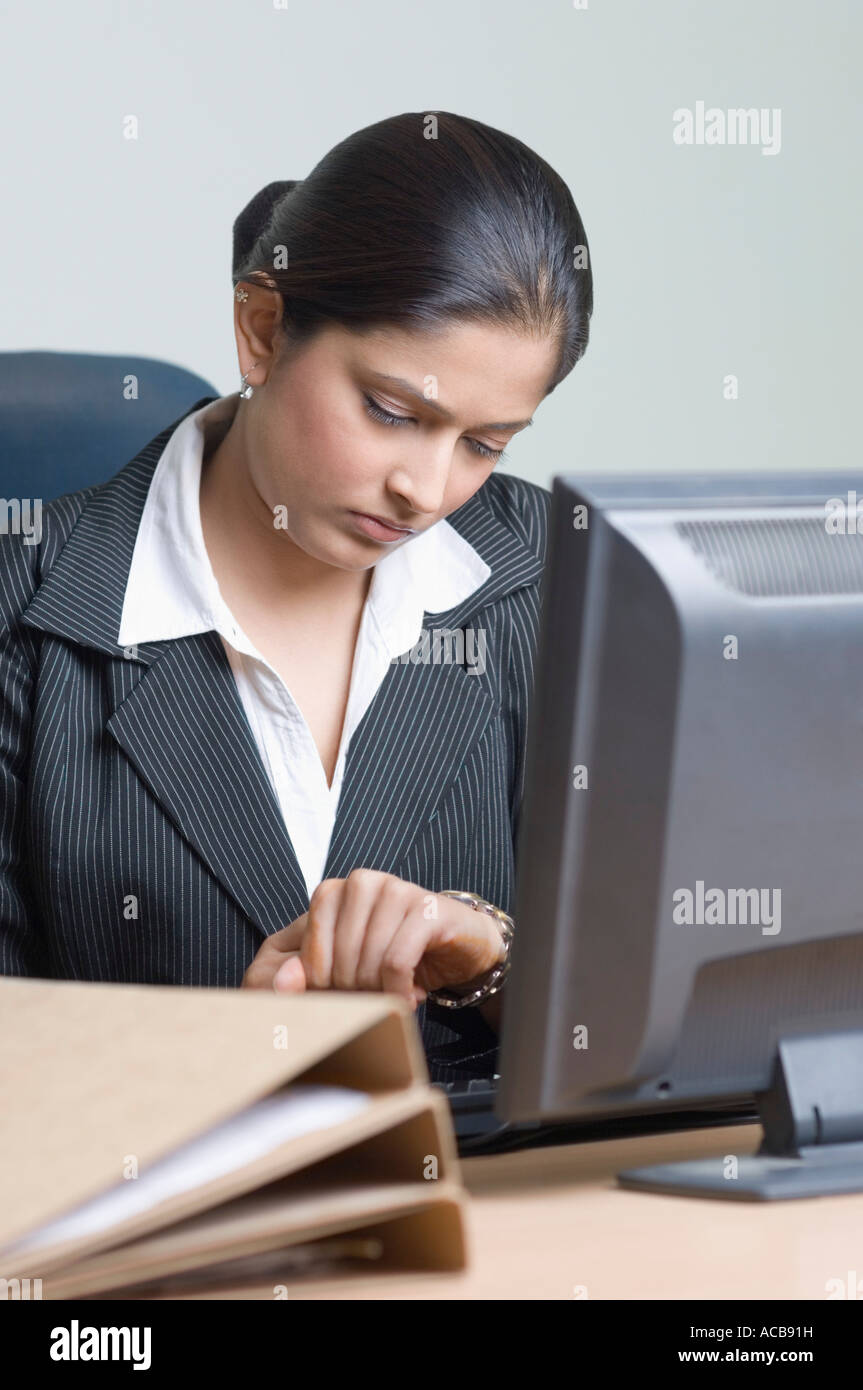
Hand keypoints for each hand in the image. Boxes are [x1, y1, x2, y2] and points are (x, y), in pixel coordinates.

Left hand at [240, 869, 505, 1009]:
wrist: (458, 946)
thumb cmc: (394, 956)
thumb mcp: (344, 969)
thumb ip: (306, 975)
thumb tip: (283, 982)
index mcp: (334, 891)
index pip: (311, 950)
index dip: (324, 984)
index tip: (342, 998)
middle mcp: (363, 882)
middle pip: (340, 958)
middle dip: (354, 992)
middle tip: (371, 1000)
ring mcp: (397, 890)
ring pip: (368, 960)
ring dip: (378, 992)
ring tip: (390, 997)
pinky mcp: (428, 908)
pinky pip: (398, 961)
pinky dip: (398, 990)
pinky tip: (409, 997)